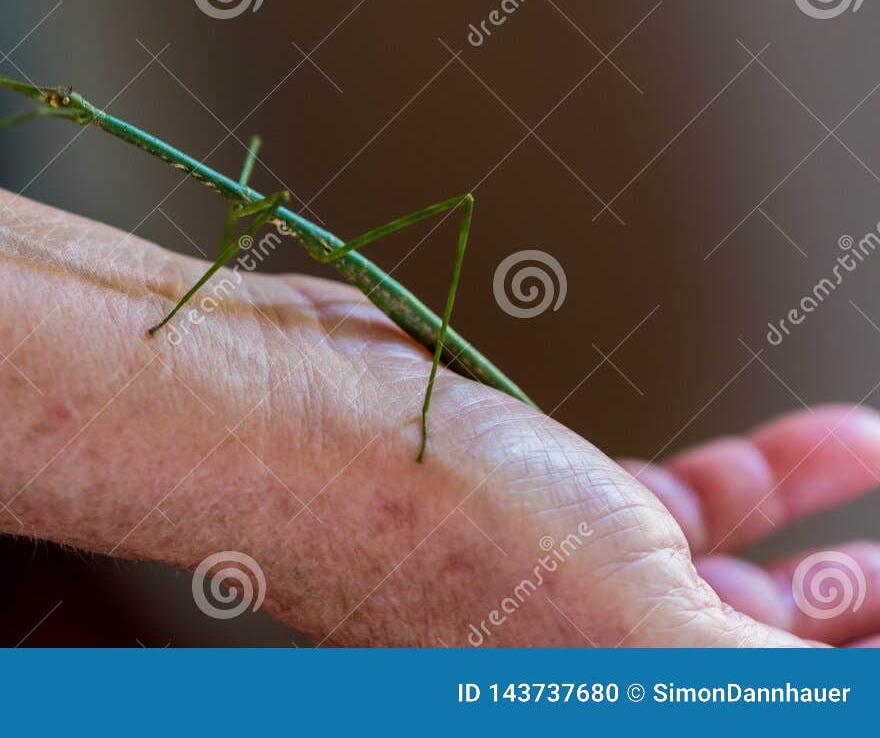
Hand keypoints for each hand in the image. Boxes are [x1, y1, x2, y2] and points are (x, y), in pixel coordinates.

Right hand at [215, 271, 879, 645]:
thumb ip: (768, 679)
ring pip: (752, 582)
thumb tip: (842, 666)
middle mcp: (600, 676)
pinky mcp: (566, 510)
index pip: (788, 704)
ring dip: (844, 534)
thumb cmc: (434, 533)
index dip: (866, 652)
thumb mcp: (649, 636)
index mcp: (607, 710)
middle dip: (869, 606)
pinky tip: (836, 447)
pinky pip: (699, 506)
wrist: (302, 417)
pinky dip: (778, 476)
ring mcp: (586, 590)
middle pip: (785, 658)